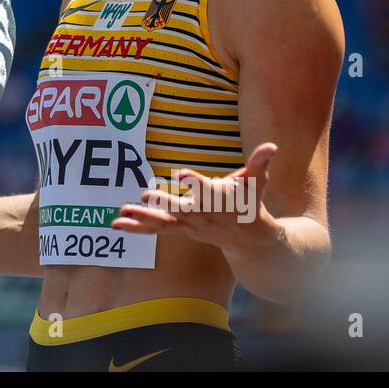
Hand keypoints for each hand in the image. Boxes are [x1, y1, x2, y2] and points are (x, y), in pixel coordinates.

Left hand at [110, 142, 280, 252]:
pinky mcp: (180, 230)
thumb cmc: (251, 203)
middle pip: (181, 210)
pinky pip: (156, 230)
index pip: (207, 191)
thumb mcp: (257, 183)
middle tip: (145, 195)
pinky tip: (116, 223)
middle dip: (163, 203)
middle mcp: (203, 216)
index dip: (195, 183)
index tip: (182, 174)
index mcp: (220, 201)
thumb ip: (260, 164)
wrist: (251, 241)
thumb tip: (273, 146)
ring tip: (121, 212)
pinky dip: (137, 227)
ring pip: (164, 223)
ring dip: (142, 218)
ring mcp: (190, 226)